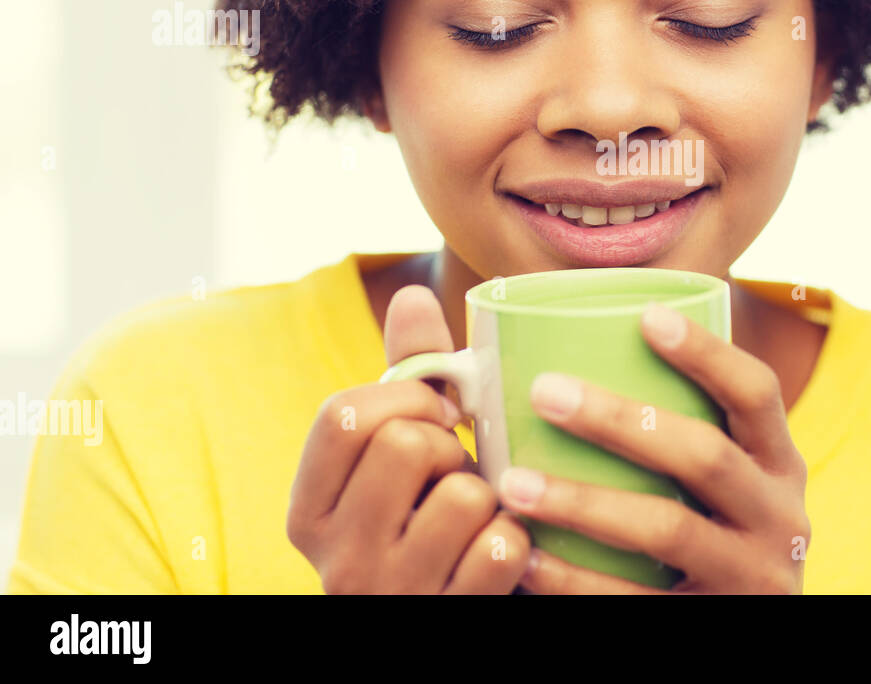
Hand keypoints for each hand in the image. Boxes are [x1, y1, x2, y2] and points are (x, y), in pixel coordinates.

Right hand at [287, 283, 531, 592]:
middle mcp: (336, 559)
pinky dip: (517, 543)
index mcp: (310, 510)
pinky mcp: (449, 620)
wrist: (447, 611)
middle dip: (451, 446)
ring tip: (477, 517)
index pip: (343, 415)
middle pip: (406, 445)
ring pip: (462, 495)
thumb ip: (407, 380)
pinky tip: (500, 552)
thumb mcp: (401, 460)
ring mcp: (391, 596)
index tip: (432, 413)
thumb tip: (412, 293)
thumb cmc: (427, 521)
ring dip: (489, 497)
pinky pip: (502, 548)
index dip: (404, 397)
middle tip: (456, 473)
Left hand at [503, 302, 809, 593]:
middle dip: (621, 420)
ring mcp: (752, 578)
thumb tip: (566, 367)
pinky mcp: (712, 623)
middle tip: (545, 391)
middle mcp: (780, 518)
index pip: (757, 393)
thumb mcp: (726, 489)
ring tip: (512, 482)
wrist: (746, 627)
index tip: (645, 315)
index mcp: (780, 466)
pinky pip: (636, 601)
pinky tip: (524, 559)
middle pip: (705, 456)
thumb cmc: (713, 538)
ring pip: (667, 530)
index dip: (708, 353)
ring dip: (582, 501)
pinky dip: (573, 581)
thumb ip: (676, 438)